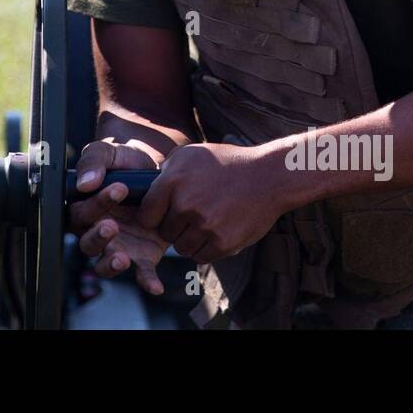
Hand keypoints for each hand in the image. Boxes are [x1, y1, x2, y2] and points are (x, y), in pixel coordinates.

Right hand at [68, 140, 168, 295]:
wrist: (157, 171)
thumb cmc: (125, 162)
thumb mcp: (109, 153)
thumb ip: (94, 161)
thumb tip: (85, 183)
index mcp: (85, 207)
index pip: (79, 213)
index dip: (95, 204)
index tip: (119, 189)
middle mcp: (97, 231)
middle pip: (86, 243)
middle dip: (97, 237)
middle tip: (113, 225)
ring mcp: (119, 246)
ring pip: (104, 265)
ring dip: (110, 264)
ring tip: (122, 258)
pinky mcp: (141, 256)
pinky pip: (141, 273)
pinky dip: (146, 281)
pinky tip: (155, 286)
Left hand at [136, 142, 289, 263]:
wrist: (268, 176)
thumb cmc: (226, 163)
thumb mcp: (191, 155)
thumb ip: (166, 172)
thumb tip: (145, 188)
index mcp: (173, 181)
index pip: (146, 215)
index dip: (152, 216)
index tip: (161, 215)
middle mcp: (186, 204)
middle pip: (164, 233)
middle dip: (173, 227)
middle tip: (190, 216)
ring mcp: (205, 225)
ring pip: (181, 248)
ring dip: (190, 240)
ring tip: (205, 222)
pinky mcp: (223, 243)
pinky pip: (200, 257)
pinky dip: (206, 249)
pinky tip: (215, 232)